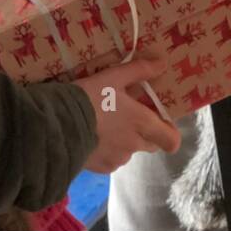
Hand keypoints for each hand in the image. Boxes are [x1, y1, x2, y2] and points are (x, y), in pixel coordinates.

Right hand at [75, 56, 182, 171]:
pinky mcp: (102, 168)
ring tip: (104, 124)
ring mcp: (118, 159)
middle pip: (152, 144)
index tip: (161, 121)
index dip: (170, 132)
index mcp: (142, 123)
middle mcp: (134, 145)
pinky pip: (112, 159)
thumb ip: (140, 70)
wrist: (60, 124)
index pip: (171, 140)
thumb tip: (162, 63)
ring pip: (129, 151)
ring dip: (124, 140)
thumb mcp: (114, 76)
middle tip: (130, 117)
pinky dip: (107, 149)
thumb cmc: (90, 97)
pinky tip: (93, 136)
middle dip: (146, 133)